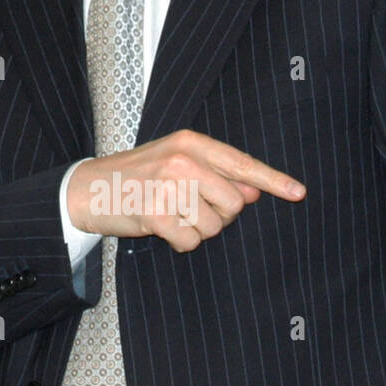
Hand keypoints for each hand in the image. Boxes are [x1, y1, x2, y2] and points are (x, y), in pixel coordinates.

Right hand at [65, 129, 304, 252]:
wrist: (87, 188)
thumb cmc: (136, 176)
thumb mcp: (175, 163)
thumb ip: (215, 173)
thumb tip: (254, 191)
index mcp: (189, 143)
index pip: (240, 163)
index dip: (272, 179)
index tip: (298, 192)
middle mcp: (181, 160)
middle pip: (234, 202)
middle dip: (218, 214)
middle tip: (188, 207)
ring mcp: (167, 185)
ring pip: (214, 225)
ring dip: (197, 229)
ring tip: (170, 215)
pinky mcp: (154, 213)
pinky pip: (191, 241)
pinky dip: (180, 242)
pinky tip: (161, 229)